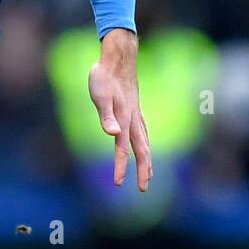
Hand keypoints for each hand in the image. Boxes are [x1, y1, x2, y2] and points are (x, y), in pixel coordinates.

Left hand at [88, 28, 151, 190]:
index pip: (122, 149)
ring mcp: (137, 115)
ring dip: (147, 160)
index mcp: (124, 120)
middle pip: (142, 150)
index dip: (120, 167)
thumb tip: (113, 135)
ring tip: (149, 175)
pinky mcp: (135, 110)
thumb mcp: (100, 96)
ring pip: (145, 142)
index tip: (118, 184)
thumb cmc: (104, 77)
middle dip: (143, 171)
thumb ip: (106, 116)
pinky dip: (146, 145)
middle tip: (144, 190)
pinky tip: (145, 147)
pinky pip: (144, 133)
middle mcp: (133, 120)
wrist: (118, 58)